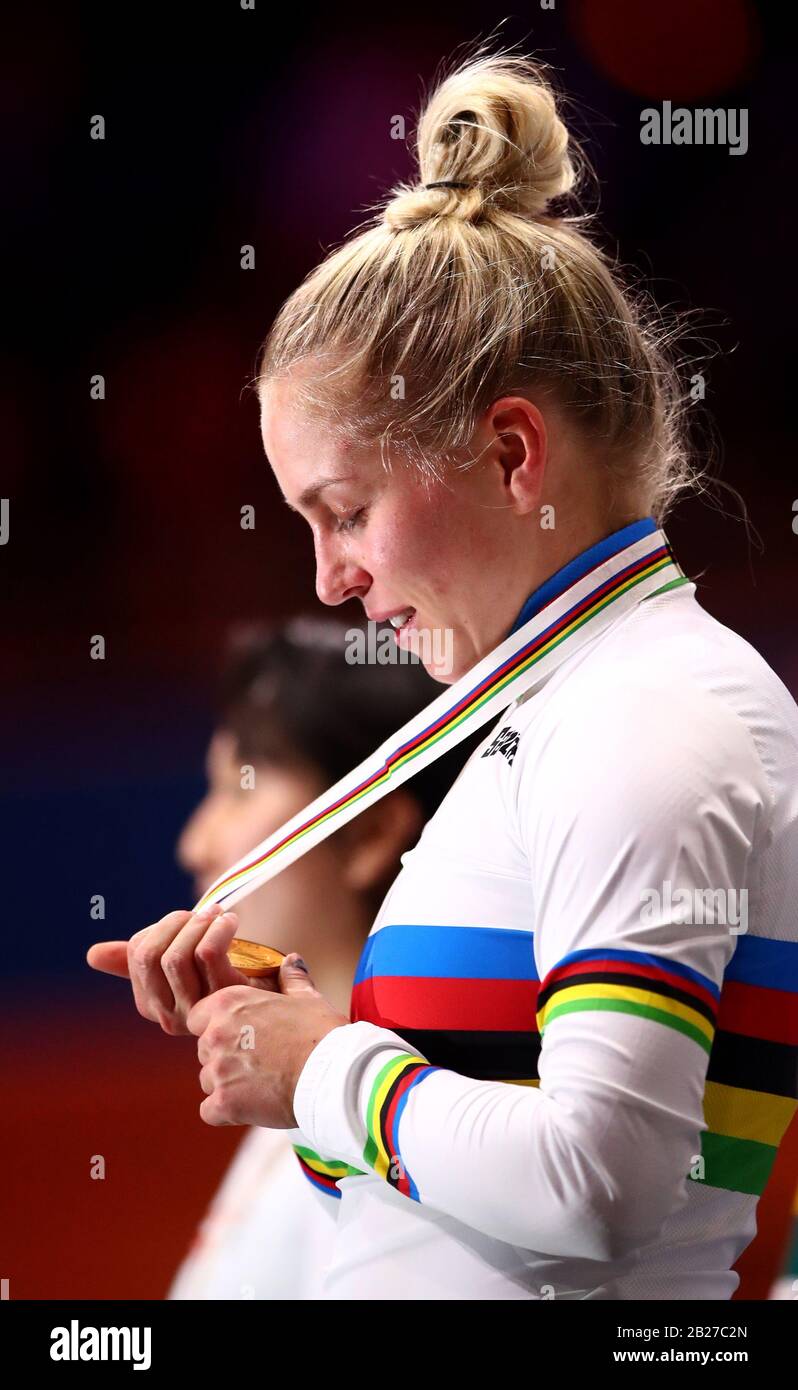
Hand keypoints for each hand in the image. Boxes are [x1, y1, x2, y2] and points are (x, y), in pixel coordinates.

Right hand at [86, 904, 277, 1034]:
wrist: (278, 1003)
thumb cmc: (230, 978)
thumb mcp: (182, 963)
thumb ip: (140, 959)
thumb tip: (93, 955)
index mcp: (153, 1003)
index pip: (137, 953)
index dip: (160, 929)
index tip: (186, 919)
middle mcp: (169, 1014)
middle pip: (148, 956)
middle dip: (175, 923)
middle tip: (204, 912)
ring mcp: (196, 1010)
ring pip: (175, 956)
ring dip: (198, 924)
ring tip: (220, 915)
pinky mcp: (223, 999)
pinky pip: (206, 954)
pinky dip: (217, 928)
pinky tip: (231, 922)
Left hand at [187, 954, 348, 1128]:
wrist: (334, 1074)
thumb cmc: (322, 1033)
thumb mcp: (307, 999)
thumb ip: (292, 978)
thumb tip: (291, 960)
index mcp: (229, 1004)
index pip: (198, 1016)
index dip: (217, 1026)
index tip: (241, 1035)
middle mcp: (215, 1034)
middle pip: (204, 1050)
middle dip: (225, 1057)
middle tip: (259, 1061)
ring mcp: (218, 1070)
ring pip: (208, 1080)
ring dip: (228, 1084)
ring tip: (262, 1084)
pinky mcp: (224, 1103)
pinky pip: (211, 1111)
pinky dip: (227, 1112)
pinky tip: (253, 1106)